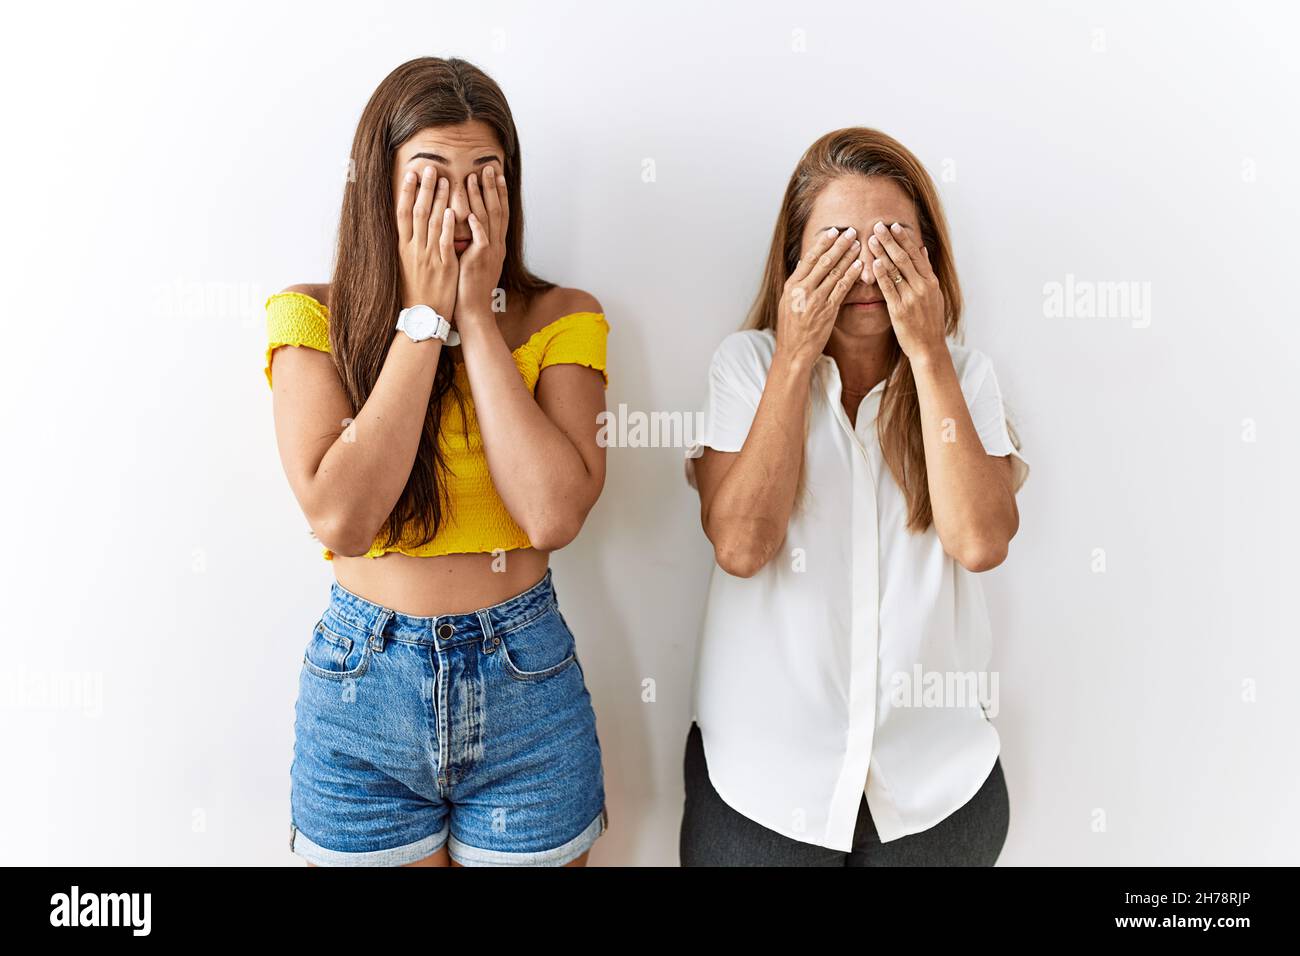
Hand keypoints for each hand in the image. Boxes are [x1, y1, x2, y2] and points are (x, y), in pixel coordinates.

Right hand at [396, 166, 457, 316]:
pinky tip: (452, 211)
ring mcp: (428, 257)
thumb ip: (409, 243)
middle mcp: (413, 249)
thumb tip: (408, 223)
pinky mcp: (443, 267)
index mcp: (402, 247)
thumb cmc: (414, 289)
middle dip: (424, 188)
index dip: (406, 192)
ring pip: (433, 223)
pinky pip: (445, 243)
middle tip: (430, 168)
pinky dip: (448, 227)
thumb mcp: (405, 264)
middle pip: (417, 212)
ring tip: (445, 181)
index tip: (411, 174)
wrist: (422, 314)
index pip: (402, 212)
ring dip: (439, 200)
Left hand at [455, 165, 508, 324]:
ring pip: (488, 219)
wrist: (472, 307)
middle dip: (493, 188)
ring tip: (474, 179)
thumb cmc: (468, 285)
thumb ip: (474, 241)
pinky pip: (480, 239)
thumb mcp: (475, 259)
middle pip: (498, 210)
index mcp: (495, 244)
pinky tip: (471, 213)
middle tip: (489, 168)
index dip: (499, 192)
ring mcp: (490, 252)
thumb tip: (468, 222)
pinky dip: (476, 226)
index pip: (500, 212)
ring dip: (481, 199)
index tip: (496, 175)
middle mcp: (496, 245)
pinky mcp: (480, 260)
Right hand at [775, 226, 863, 365]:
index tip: (833, 231)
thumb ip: (797, 283)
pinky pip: (842, 288)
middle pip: (823, 261)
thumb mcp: (788, 302)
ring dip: (848, 256)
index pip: (808, 258)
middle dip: (839, 245)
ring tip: (858, 244)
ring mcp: (815, 300)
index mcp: (792, 285)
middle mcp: (803, 290)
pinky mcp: (827, 311)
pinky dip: (851, 275)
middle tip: (851, 232)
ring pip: (834, 272)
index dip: (822, 243)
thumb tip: (803, 262)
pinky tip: (860, 265)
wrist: (793, 351)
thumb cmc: (792, 328)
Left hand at [866, 221, 946, 363]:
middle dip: (890, 240)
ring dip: (882, 252)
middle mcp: (922, 287)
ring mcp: (911, 298)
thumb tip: (922, 249)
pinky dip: (881, 274)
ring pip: (895, 270)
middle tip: (878, 226)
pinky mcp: (899, 309)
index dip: (904, 239)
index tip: (894, 226)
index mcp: (931, 281)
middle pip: (904, 258)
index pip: (917, 254)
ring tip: (871, 239)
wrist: (929, 346)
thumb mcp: (934, 294)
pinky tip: (873, 263)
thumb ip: (926, 271)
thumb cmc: (929, 321)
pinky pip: (889, 288)